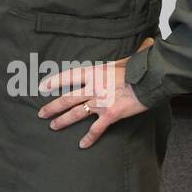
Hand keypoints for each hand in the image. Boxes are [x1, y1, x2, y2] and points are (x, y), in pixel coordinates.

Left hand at [36, 38, 154, 148]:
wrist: (150, 80)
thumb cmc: (138, 69)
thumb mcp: (123, 60)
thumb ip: (118, 61)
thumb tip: (137, 46)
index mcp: (93, 73)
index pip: (68, 76)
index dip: (53, 82)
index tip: (42, 87)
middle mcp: (92, 87)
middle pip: (67, 98)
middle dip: (52, 107)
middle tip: (41, 114)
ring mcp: (100, 102)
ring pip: (76, 113)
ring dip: (63, 121)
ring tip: (53, 126)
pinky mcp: (110, 114)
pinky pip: (96, 129)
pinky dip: (89, 138)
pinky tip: (82, 145)